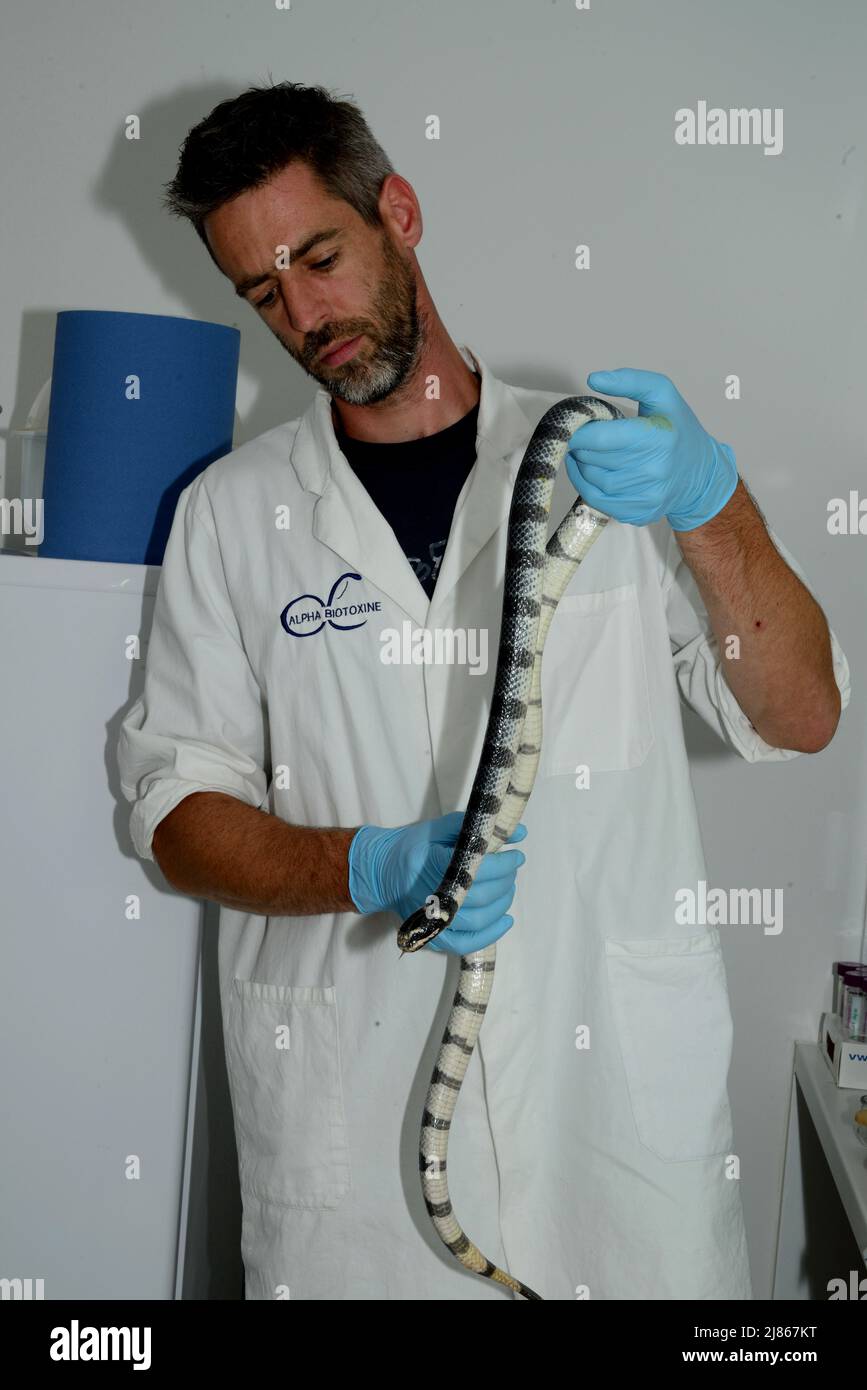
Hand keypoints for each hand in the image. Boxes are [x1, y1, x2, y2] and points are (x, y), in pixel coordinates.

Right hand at [348, 811, 527, 954]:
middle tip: (512, 870)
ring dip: (502, 903)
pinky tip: (505, 920)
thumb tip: (520, 833)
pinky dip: (491, 934)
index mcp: (433, 864)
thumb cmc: (412, 847)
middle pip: (482, 895)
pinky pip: (467, 943)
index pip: (480, 869)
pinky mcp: (434, 936)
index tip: (517, 855)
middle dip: (506, 882)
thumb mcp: (439, 829)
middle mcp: (432, 895)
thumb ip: (478, 830)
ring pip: (479, 919)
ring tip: (508, 888)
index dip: (505, 864)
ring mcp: (432, 919)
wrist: (381, 873)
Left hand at [565, 368, 738, 529]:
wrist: (701, 475)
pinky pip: (598, 501)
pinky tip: (587, 471)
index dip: (579, 431)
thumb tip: (594, 379)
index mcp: (658, 436)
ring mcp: (646, 495)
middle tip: (579, 437)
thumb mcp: (663, 394)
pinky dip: (585, 485)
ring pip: (593, 480)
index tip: (572, 425)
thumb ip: (629, 380)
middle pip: (594, 459)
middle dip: (580, 446)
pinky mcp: (638, 512)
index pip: (602, 437)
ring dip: (581, 465)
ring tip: (584, 452)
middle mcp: (653, 469)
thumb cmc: (678, 430)